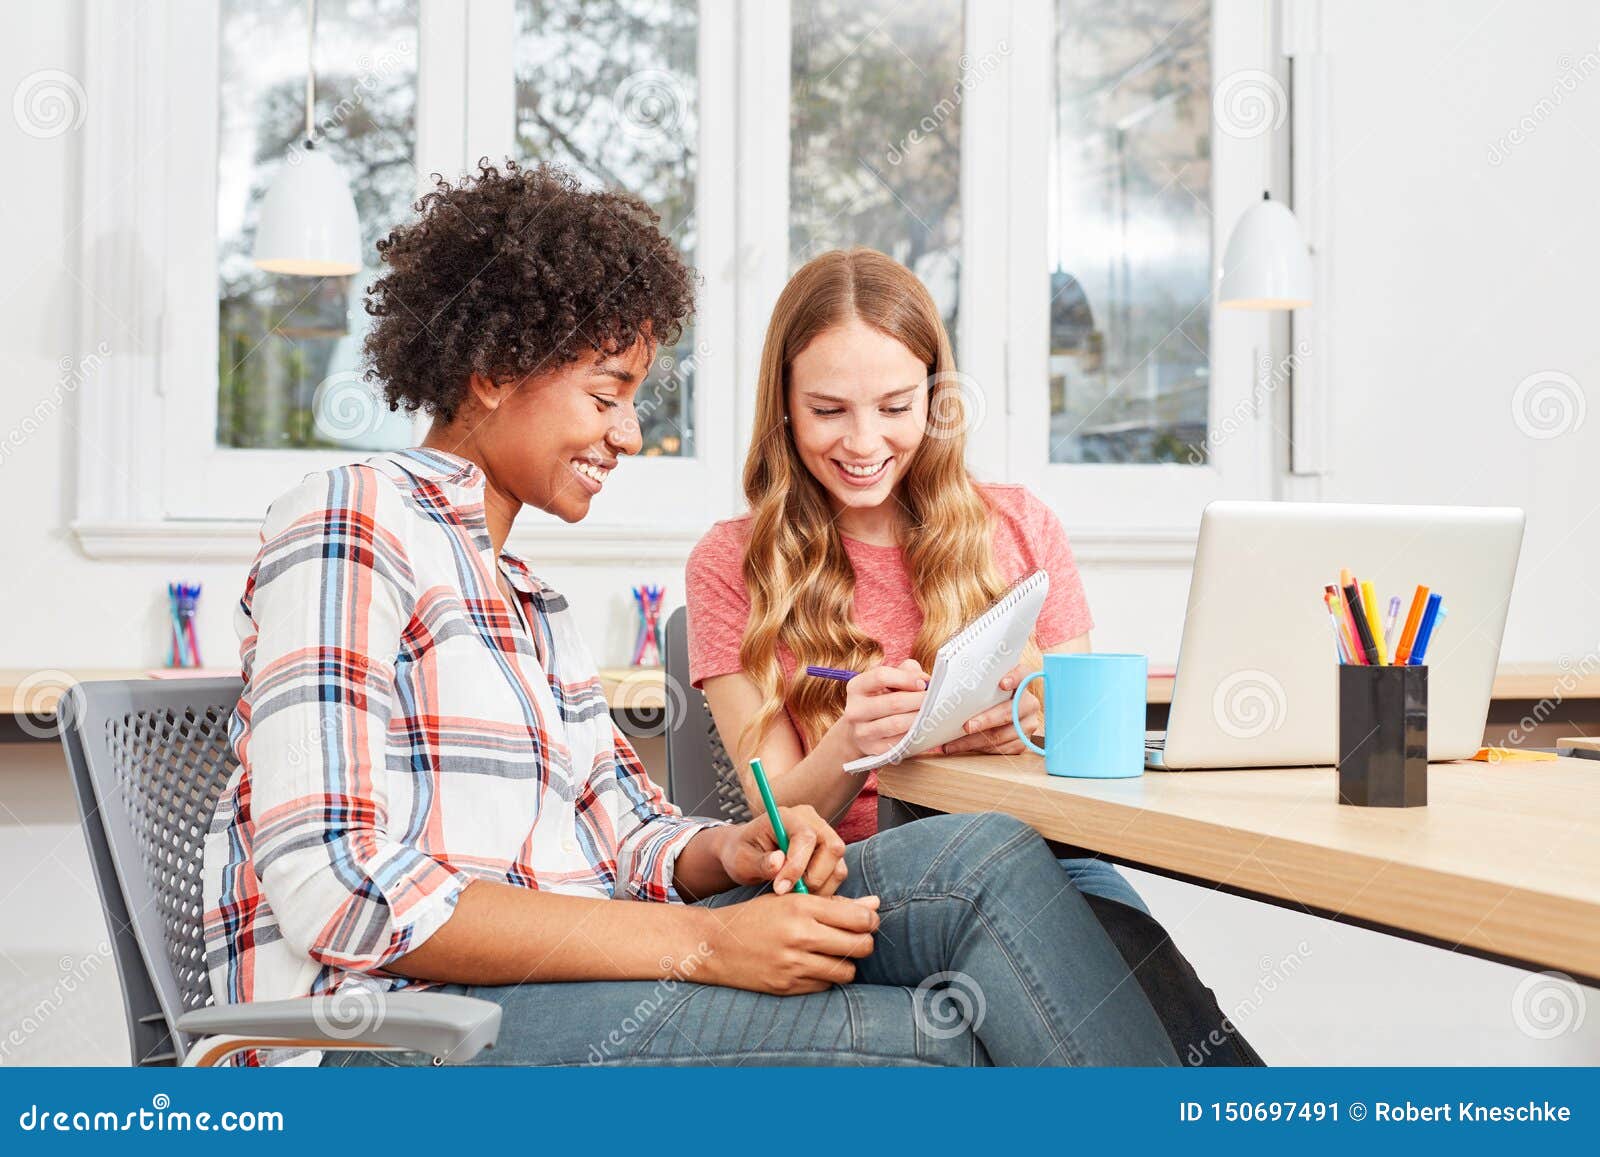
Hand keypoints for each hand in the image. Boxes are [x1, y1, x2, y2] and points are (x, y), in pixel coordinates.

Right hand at [700, 893, 879, 994]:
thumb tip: (875, 905)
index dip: (870, 921)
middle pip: (860, 945)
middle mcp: (800, 935)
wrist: (715, 945)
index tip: (866, 921)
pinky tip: (813, 966)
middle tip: (854, 939)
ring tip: (834, 954)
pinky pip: (825, 985)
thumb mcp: (791, 900)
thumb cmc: (756, 917)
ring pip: (846, 971)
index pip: (859, 918)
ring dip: (846, 963)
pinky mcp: (787, 986)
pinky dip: (826, 977)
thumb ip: (834, 903)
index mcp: (802, 906)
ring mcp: (793, 964)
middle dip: (864, 943)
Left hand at [717, 805, 848, 895]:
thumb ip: (760, 862)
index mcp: (787, 816)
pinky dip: (823, 889)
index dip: (797, 865)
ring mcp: (824, 837)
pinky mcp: (829, 854)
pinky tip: (801, 891)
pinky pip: (837, 874)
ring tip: (792, 892)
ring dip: (818, 886)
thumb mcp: (742, 860)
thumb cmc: (742, 853)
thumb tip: (778, 863)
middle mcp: (812, 821)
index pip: (806, 836)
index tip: (780, 887)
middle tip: (788, 891)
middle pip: (832, 848)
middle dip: (812, 877)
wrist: (746, 854)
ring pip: (838, 865)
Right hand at [837, 659, 928, 759]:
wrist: (859, 730)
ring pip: (897, 723)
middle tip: (934, 699)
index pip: (881, 676)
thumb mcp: (887, 681)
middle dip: (919, 700)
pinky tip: (922, 727)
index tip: (923, 683)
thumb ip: (905, 672)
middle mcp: (855, 710)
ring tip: (932, 712)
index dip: (906, 678)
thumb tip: (924, 679)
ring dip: (919, 717)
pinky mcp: (873, 749)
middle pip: (894, 702)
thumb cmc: (880, 700)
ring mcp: (862, 732)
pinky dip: (914, 734)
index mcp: (856, 687)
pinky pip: (900, 741)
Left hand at [940, 663, 1039, 755]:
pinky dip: (979, 749)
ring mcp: (1027, 723)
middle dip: (986, 720)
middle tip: (966, 726)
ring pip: (1002, 735)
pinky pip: (1001, 748)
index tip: (1002, 684)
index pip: (1023, 675)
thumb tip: (933, 682)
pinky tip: (961, 748)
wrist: (997, 710)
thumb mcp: (981, 682)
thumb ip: (972, 678)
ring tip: (952, 743)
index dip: (1014, 678)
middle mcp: (1029, 702)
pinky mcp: (1023, 741)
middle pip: (1009, 712)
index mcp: (1021, 681)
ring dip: (974, 741)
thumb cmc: (983, 693)